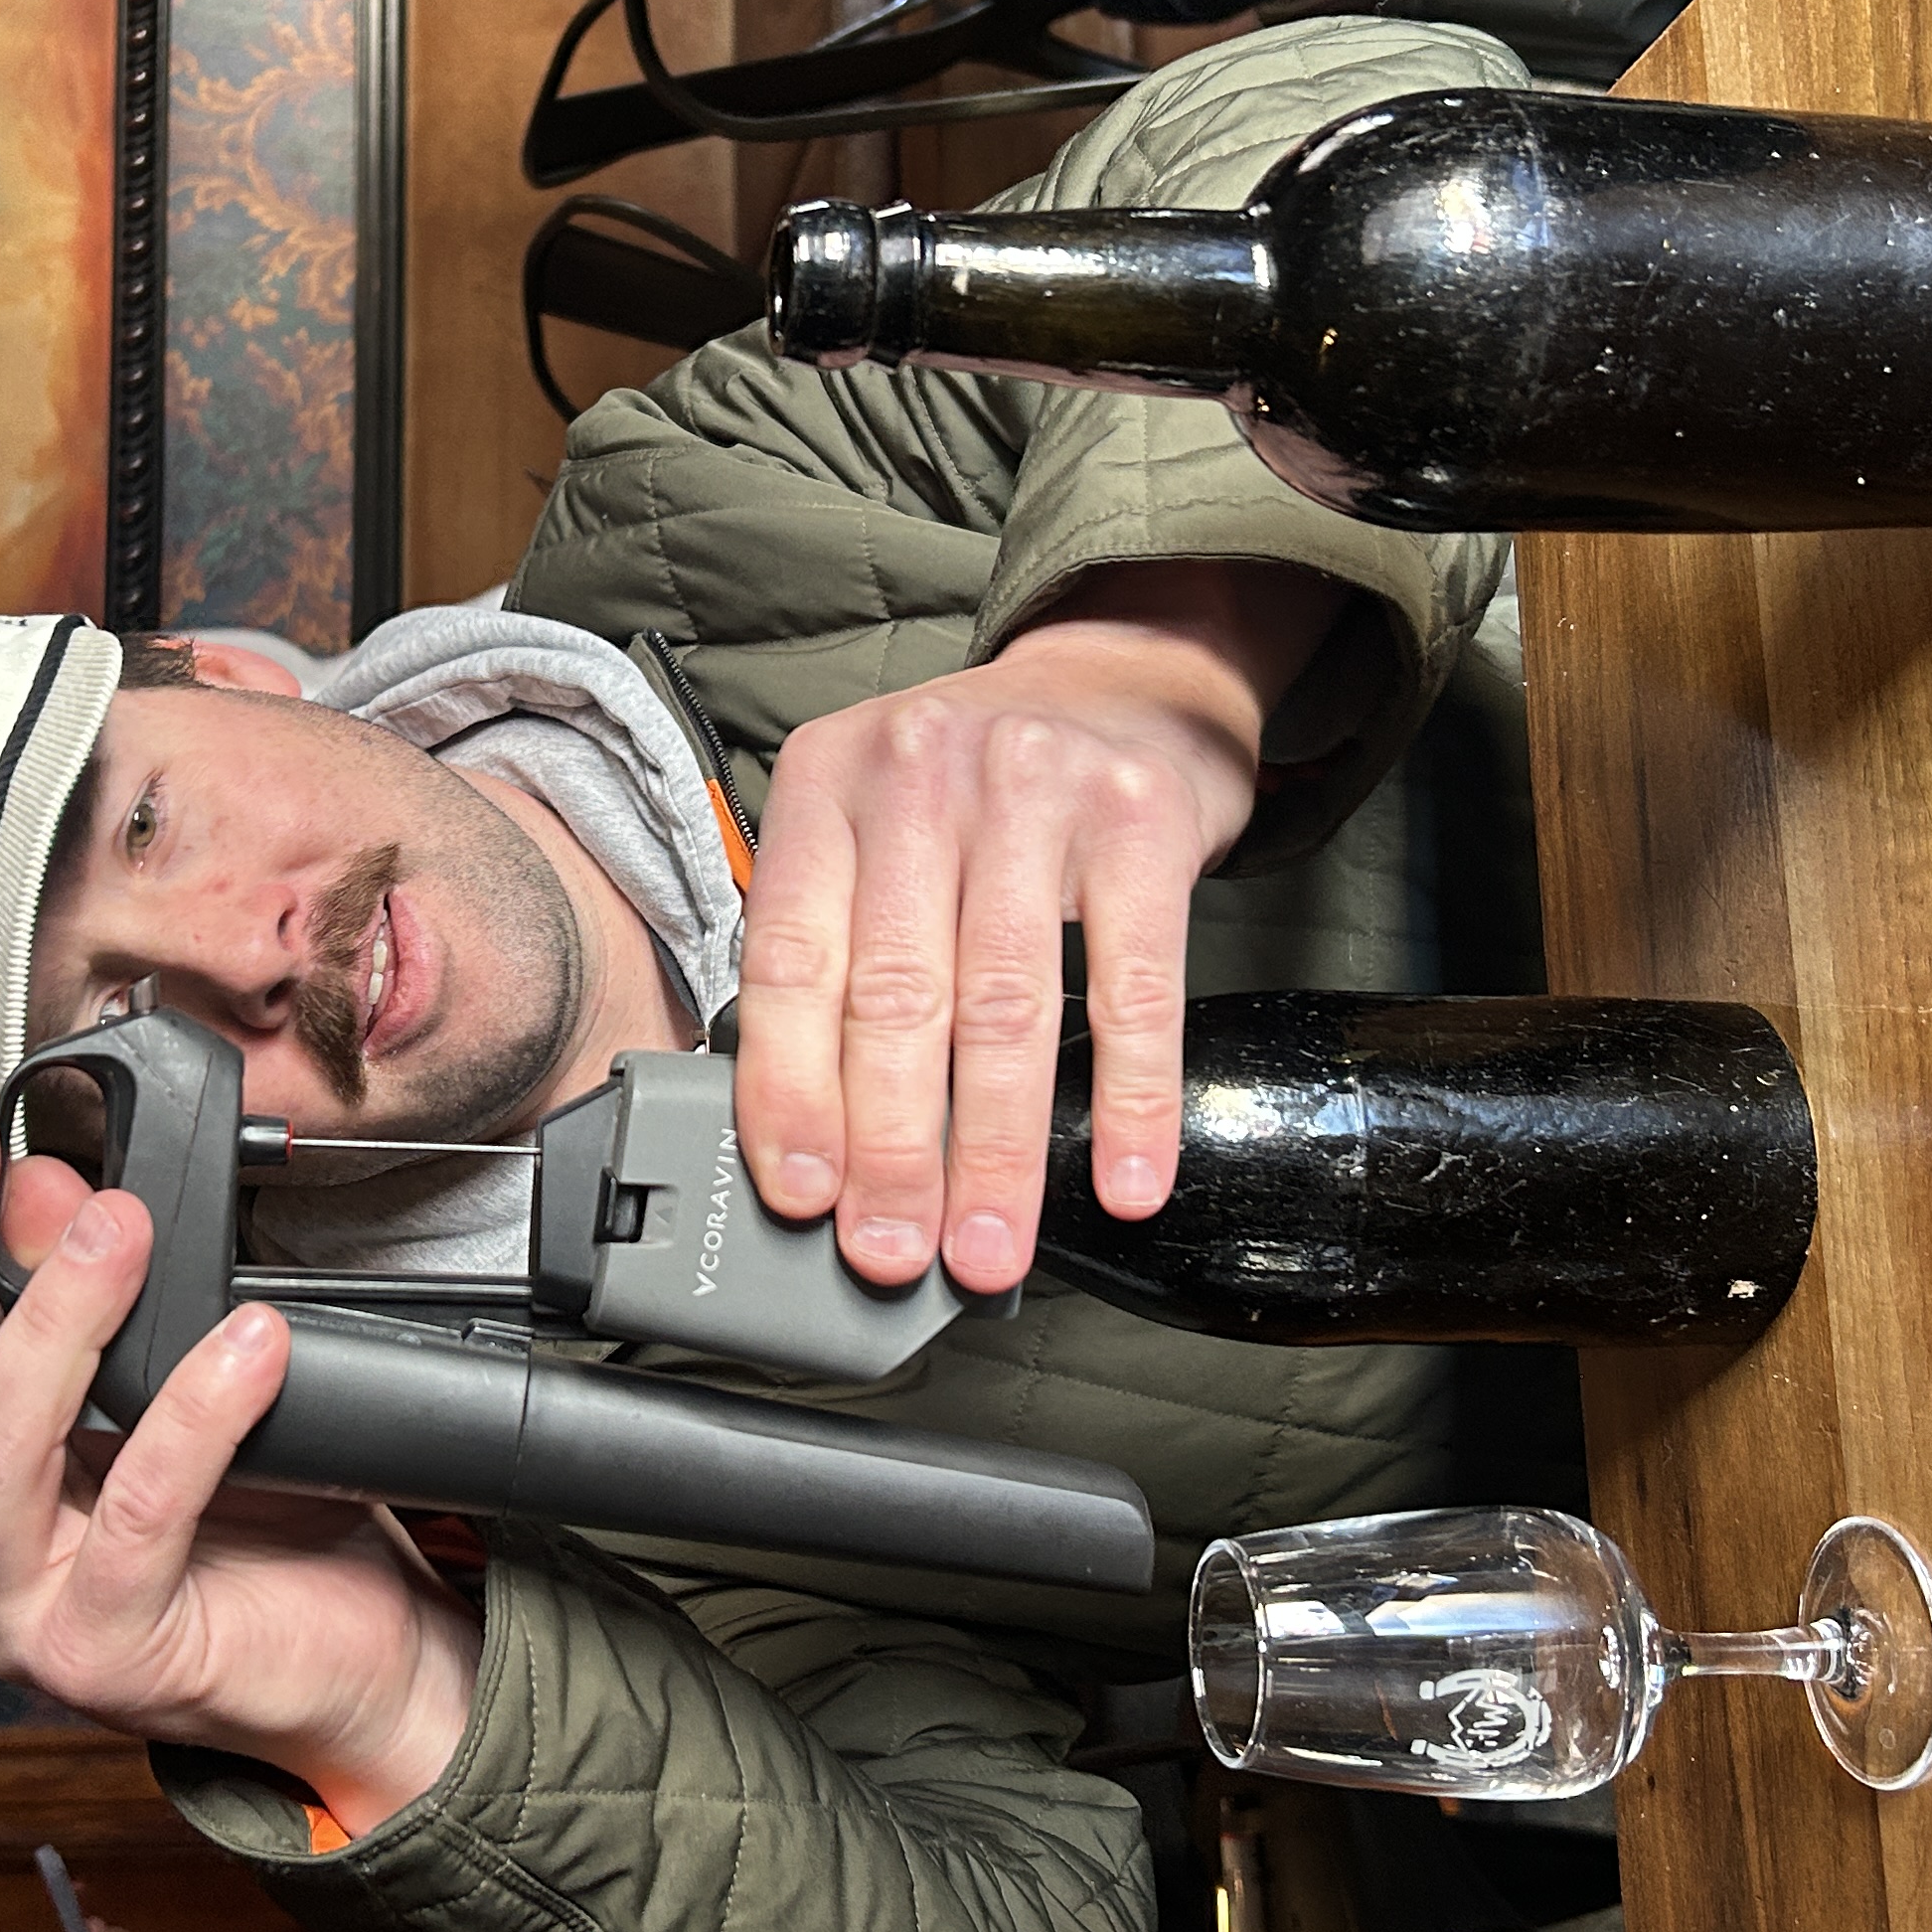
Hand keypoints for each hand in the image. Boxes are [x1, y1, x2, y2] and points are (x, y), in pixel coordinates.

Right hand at [0, 1095, 481, 1836]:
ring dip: (58, 1324)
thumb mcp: (172, 1393)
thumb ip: (96, 1307)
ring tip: (125, 1232)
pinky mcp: (107, 1659)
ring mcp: (22, 1617)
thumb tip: (40, 1190)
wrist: (364, 1664)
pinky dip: (190, 1420)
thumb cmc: (266, 1533)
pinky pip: (140, 1519)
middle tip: (16, 1158)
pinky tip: (246, 1348)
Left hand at [734, 564, 1335, 1292]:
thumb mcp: (878, 822)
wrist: (1127, 678)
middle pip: (895, 997)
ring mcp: (1036, 788)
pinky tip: (1122, 1176)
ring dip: (995, 1152)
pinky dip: (1131, 1099)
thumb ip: (836, 942)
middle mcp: (923, 773)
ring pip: (1004, 1007)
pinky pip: (1135, 987)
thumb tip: (810, 1131)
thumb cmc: (981, 786)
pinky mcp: (1142, 820)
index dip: (789, 1091)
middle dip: (891, 1150)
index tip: (802, 1194)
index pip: (790, 960)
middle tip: (892, 1252)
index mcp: (828, 783)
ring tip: (987, 1245)